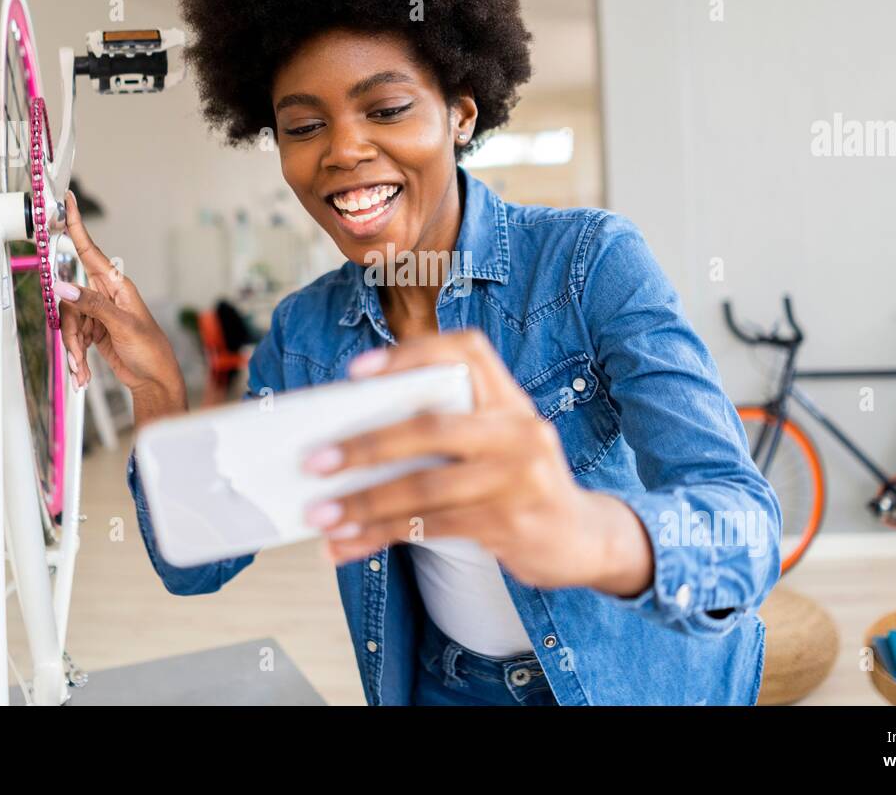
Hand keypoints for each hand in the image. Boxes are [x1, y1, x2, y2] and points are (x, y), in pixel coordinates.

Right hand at [55, 191, 185, 424]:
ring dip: (74, 349)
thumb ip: (92, 306)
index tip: (67, 201)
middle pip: (70, 300)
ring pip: (69, 321)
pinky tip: (83, 373)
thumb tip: (65, 288)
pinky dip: (76, 357)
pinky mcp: (94, 331)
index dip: (77, 225)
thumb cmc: (151, 351)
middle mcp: (106, 296)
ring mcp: (98, 313)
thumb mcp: (122, 325)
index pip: (91, 251)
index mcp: (117, 286)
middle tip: (79, 350)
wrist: (154, 380)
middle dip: (71, 329)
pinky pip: (74, 338)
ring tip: (82, 368)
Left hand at [301, 329, 653, 594]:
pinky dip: (383, 536)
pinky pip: (432, 528)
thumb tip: (351, 438)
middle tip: (314, 460)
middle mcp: (519, 431)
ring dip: (364, 504)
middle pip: (432, 428)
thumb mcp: (495, 442)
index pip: (466, 353)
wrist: (580, 538)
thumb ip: (445, 430)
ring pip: (425, 487)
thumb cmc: (516, 482)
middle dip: (365, 445)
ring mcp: (519, 479)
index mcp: (510, 400)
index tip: (356, 372)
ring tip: (320, 515)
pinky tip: (350, 543)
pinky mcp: (511, 524)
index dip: (410, 355)